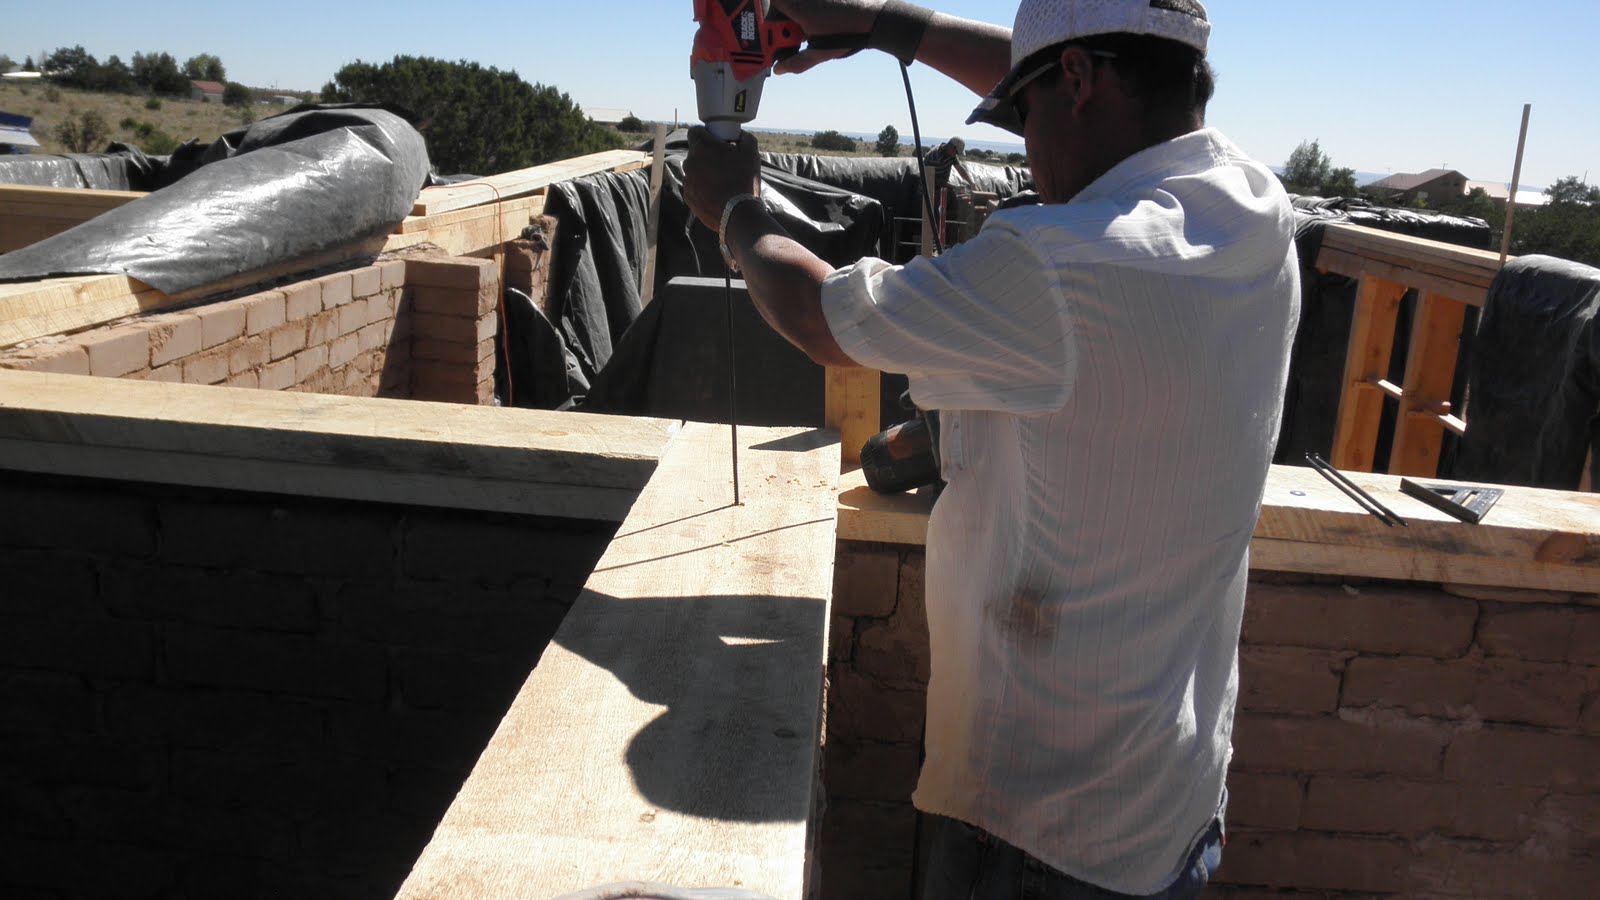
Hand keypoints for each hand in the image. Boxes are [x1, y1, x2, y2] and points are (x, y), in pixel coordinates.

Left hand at [683, 127, 762, 232]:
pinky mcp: (689, 197)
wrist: (739, 214)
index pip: (694, 131)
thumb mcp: (751, 153)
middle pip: (695, 152)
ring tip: (721, 180)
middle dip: (706, 154)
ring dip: (703, 171)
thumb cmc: (745, 180)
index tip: (715, 140)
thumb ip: (744, 138)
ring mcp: (688, 181)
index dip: (705, 133)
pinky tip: (716, 193)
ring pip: (694, 170)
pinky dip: (702, 187)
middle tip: (722, 161)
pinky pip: (694, 187)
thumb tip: (740, 135)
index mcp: (702, 148)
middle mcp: (690, 163)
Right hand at [771, 0, 885, 74]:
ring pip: (799, 6)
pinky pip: (813, 3)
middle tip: (792, 38)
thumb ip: (797, 61)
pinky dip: (813, 11)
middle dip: (785, 22)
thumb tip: (781, 69)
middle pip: (783, 5)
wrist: (878, 18)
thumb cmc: (851, 32)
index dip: (770, 22)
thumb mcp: (820, 52)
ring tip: (810, 31)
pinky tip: (823, 22)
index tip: (773, 35)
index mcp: (797, 6)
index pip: (772, 5)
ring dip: (798, 18)